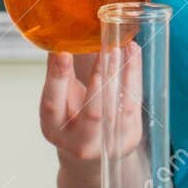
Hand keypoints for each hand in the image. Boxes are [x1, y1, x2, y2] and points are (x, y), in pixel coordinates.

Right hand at [38, 48, 141, 162]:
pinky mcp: (129, 136)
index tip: (63, 53)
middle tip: (106, 48)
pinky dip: (134, 76)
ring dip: (123, 74)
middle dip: (100, 78)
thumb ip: (59, 73)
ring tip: (123, 47)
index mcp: (53, 129)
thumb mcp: (59, 98)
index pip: (53, 104)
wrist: (92, 151)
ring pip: (120, 108)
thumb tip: (57, 36)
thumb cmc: (72, 117)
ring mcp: (108, 143)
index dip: (57, 78)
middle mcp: (80, 142)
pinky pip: (133, 104)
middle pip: (93, 113)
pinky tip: (132, 54)